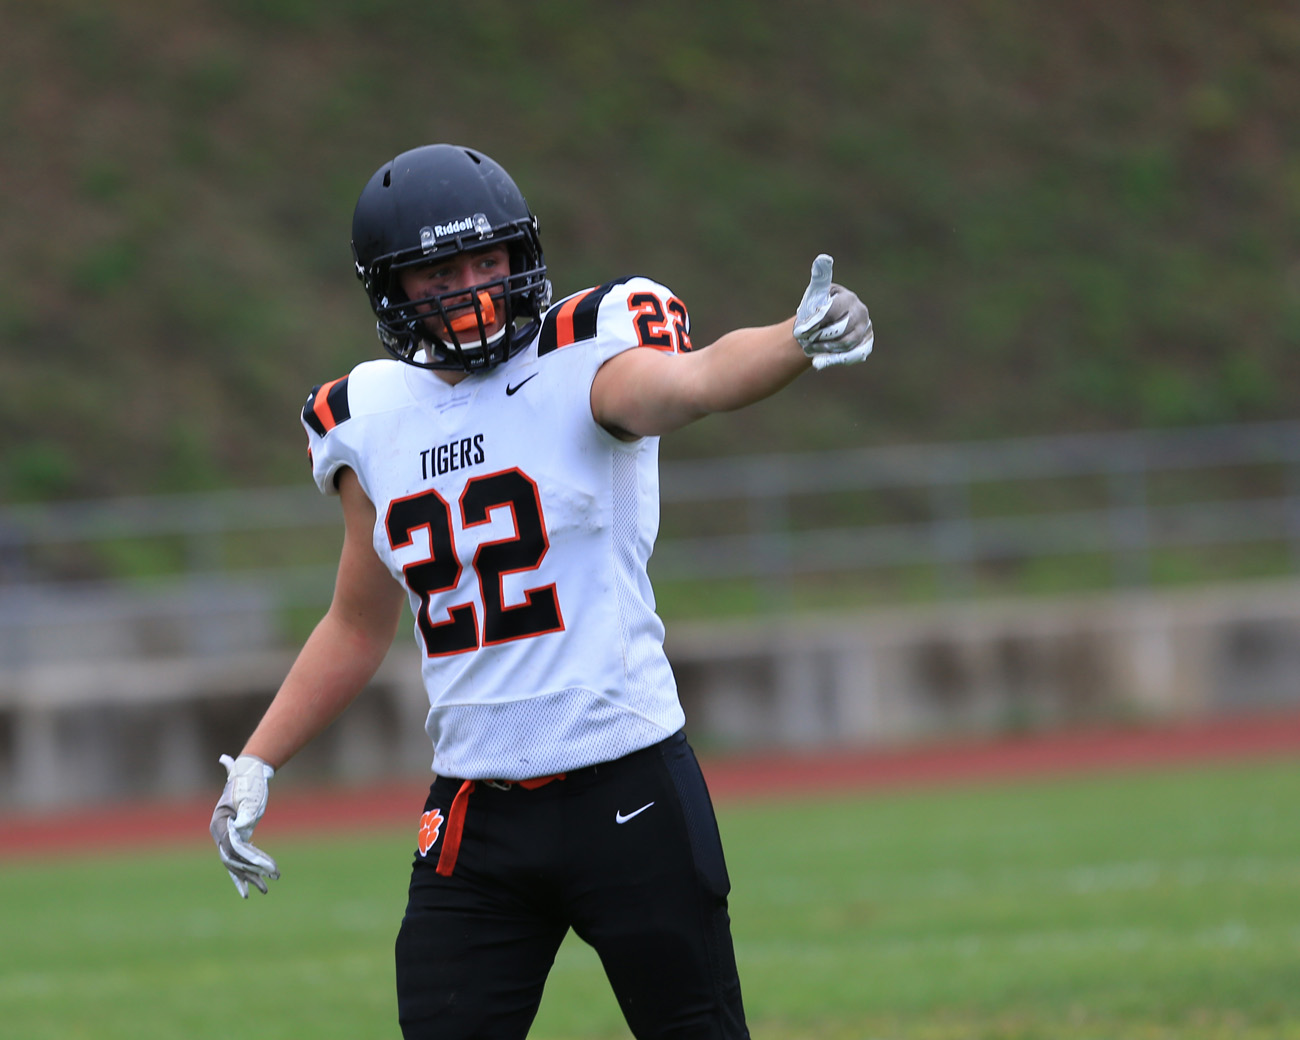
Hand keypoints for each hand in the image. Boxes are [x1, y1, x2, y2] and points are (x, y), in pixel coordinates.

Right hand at [210, 753, 278, 897]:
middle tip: (268, 883)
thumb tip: (242, 826)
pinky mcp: (236, 838)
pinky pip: (238, 859)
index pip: (231, 846)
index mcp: (219, 822)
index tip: (265, 867)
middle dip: (250, 872)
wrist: (248, 772)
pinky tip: (251, 887)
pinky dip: (245, 872)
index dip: (248, 858)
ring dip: (250, 877)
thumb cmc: (250, 783)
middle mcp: (219, 832)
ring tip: (265, 890)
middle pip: (232, 859)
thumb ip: (246, 811)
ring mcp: (226, 837)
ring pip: (236, 863)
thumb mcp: (250, 797)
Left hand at [793, 254, 873, 369]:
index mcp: (847, 298)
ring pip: (845, 343)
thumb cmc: (814, 311)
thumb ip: (819, 278)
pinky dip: (835, 359)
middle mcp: (860, 312)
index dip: (814, 323)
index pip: (832, 311)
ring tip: (811, 348)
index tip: (800, 331)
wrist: (818, 332)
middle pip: (840, 329)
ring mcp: (865, 329)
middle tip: (806, 340)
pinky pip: (852, 355)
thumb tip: (823, 258)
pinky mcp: (865, 344)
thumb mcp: (814, 294)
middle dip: (819, 337)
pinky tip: (820, 360)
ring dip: (824, 348)